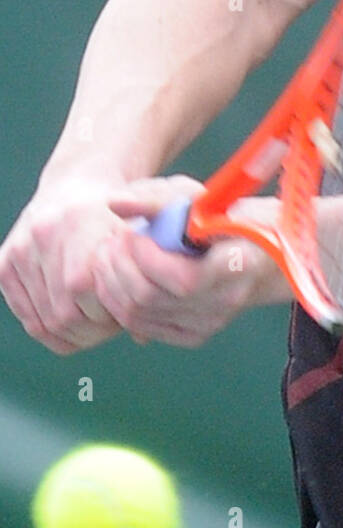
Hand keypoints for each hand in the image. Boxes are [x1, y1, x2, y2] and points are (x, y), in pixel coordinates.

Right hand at [0, 176, 128, 353]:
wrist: (75, 188)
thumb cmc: (116, 218)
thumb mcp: (137, 237)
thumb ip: (143, 279)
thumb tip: (143, 338)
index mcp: (81, 227)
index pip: (90, 298)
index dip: (110, 317)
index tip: (125, 314)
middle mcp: (45, 237)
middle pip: (64, 316)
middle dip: (91, 331)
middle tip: (108, 325)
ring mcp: (20, 251)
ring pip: (42, 323)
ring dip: (70, 334)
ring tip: (92, 324)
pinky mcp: (3, 264)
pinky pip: (24, 316)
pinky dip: (48, 327)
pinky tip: (70, 320)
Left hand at [96, 178, 288, 346]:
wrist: (259, 253)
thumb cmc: (228, 216)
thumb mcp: (201, 199)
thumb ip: (158, 199)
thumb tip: (115, 202)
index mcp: (239, 265)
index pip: (183, 279)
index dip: (146, 256)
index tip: (134, 230)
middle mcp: (226, 302)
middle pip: (151, 298)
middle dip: (119, 266)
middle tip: (114, 239)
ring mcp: (208, 324)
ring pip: (137, 314)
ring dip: (111, 281)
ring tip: (110, 253)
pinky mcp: (192, 335)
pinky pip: (140, 325)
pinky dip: (117, 299)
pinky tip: (118, 274)